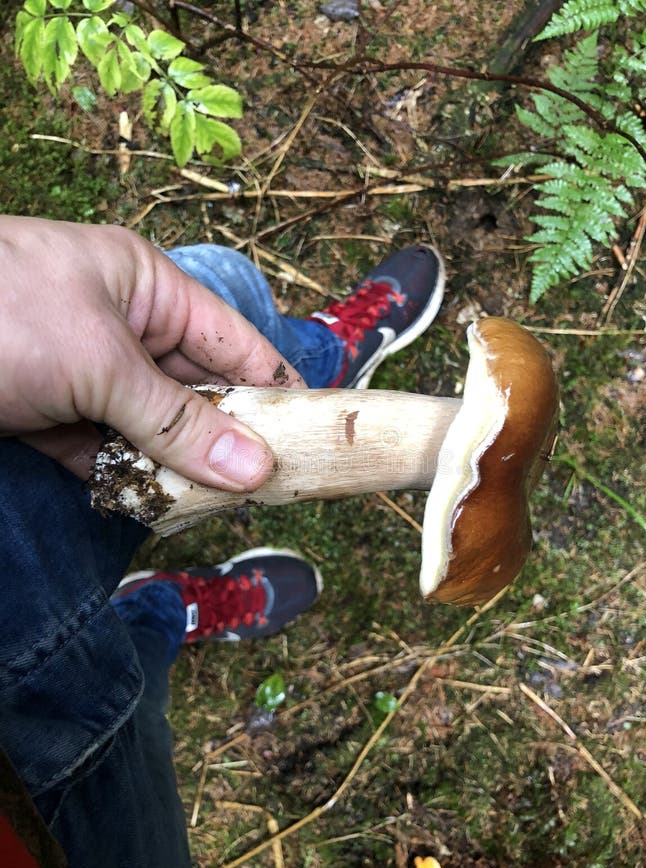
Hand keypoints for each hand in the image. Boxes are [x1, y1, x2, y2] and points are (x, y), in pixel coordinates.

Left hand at [0, 216, 304, 489]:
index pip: (233, 341)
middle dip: (224, 439)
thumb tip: (254, 469)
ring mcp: (80, 371)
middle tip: (261, 493)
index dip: (274, 390)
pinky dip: (121, 477)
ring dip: (173, 466)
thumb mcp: (99, 362)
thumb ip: (176, 420)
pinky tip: (146, 505)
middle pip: (195, 389)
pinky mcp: (44, 412)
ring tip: (208, 508)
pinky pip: (102, 450)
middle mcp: (121, 327)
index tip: (309, 443)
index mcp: (145, 287)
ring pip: (150, 426)